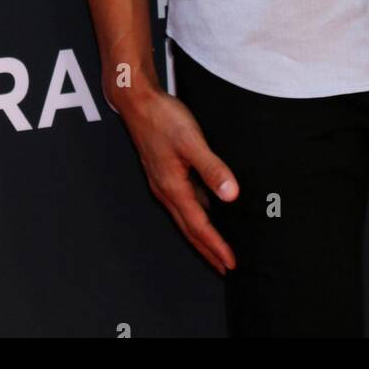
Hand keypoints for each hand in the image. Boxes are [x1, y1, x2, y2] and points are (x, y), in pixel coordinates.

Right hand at [109, 79, 239, 275]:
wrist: (137, 102)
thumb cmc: (162, 118)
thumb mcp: (192, 142)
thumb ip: (212, 168)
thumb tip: (231, 196)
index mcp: (173, 187)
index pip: (199, 226)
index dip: (215, 246)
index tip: (230, 263)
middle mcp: (166, 190)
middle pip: (190, 228)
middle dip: (207, 250)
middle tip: (224, 267)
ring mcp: (164, 182)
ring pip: (186, 216)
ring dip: (202, 234)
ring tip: (217, 246)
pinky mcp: (165, 171)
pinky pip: (184, 200)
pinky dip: (198, 212)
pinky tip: (208, 208)